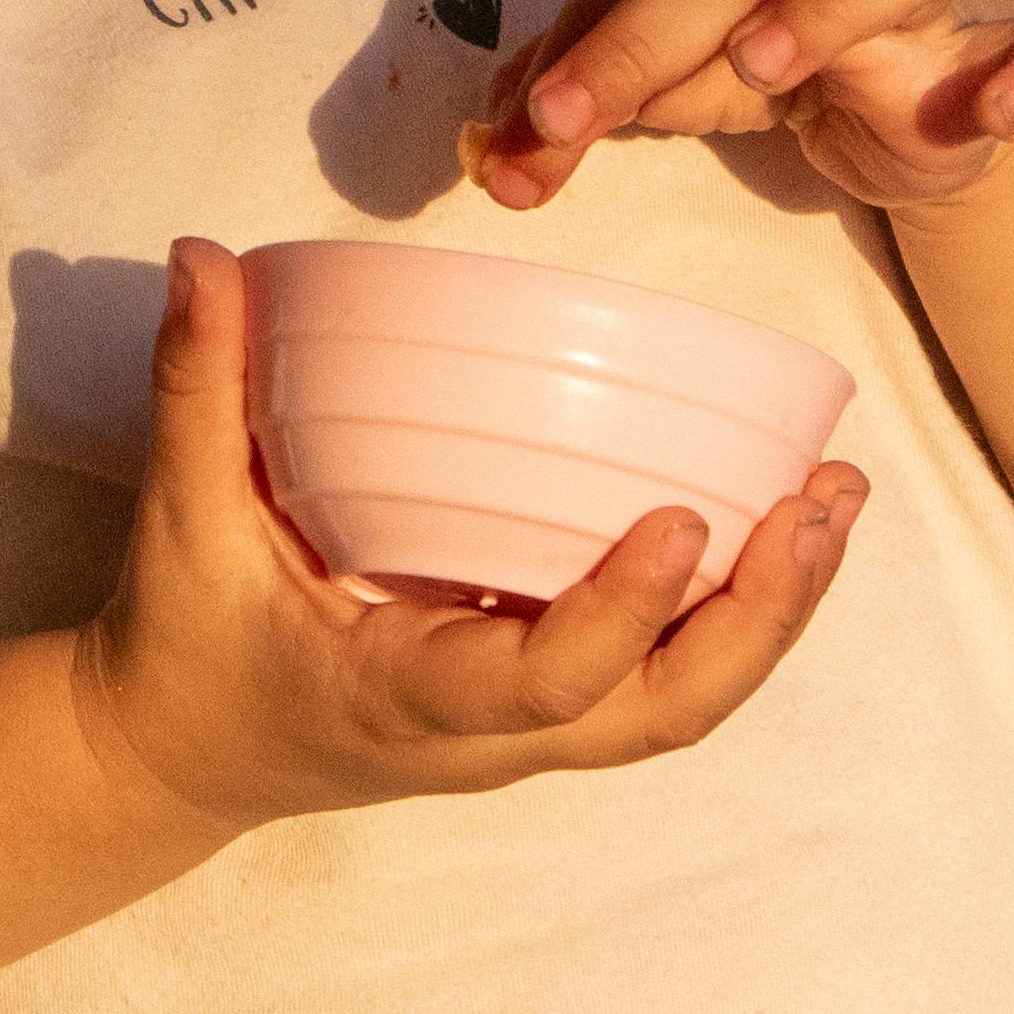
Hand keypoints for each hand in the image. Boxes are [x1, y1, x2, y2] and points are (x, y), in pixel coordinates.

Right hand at [74, 237, 866, 835]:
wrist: (181, 759)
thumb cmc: (187, 643)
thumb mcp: (182, 516)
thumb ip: (197, 387)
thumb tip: (204, 254)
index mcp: (407, 696)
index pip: (542, 681)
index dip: (620, 612)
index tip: (682, 521)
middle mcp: (491, 738)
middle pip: (663, 713)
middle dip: (759, 621)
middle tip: (819, 505)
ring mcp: (528, 737)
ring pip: (683, 706)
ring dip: (772, 617)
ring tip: (832, 504)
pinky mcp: (543, 713)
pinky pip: (662, 680)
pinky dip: (734, 617)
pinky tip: (775, 529)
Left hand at [463, 0, 1013, 216]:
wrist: (927, 71)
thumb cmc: (766, 48)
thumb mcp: (665, 76)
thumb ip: (574, 113)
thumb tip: (491, 167)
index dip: (578, 42)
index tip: (531, 130)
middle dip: (643, 35)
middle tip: (569, 118)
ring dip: (824, 1)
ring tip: (760, 65)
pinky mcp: (1012, 44)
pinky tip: (995, 115)